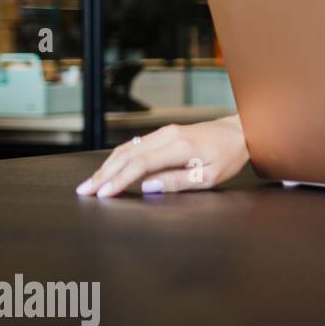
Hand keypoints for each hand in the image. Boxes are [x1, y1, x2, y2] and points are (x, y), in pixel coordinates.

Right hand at [75, 115, 249, 197]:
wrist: (239, 131)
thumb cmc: (228, 156)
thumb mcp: (210, 176)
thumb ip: (178, 182)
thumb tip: (148, 187)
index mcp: (180, 147)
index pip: (141, 164)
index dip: (120, 180)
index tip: (103, 194)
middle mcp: (167, 136)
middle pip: (127, 156)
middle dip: (104, 175)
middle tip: (85, 192)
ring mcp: (163, 132)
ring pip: (127, 149)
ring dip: (106, 166)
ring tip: (90, 183)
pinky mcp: (163, 133)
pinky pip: (134, 146)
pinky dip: (118, 158)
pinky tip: (108, 169)